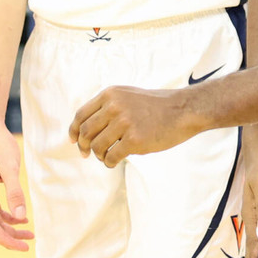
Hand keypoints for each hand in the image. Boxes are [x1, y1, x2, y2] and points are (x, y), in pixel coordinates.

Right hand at [0, 121, 33, 250]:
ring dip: (9, 227)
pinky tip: (21, 217)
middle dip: (9, 237)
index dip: (6, 240)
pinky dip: (7, 215)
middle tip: (30, 243)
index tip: (24, 247)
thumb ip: (14, 192)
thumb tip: (20, 216)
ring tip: (29, 233)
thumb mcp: (10, 167)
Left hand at [71, 86, 194, 166]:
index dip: (74, 130)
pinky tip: (114, 162)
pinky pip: (111, 156)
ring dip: (99, 155)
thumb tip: (87, 126)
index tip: (74, 141)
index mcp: (110, 94)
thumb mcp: (128, 95)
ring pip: (97, 146)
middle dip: (84, 146)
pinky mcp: (134, 140)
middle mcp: (114, 107)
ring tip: (107, 157)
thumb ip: (109, 106)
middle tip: (87, 154)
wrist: (183, 110)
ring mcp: (124, 123)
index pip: (81, 115)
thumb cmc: (157, 105)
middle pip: (85, 132)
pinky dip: (109, 162)